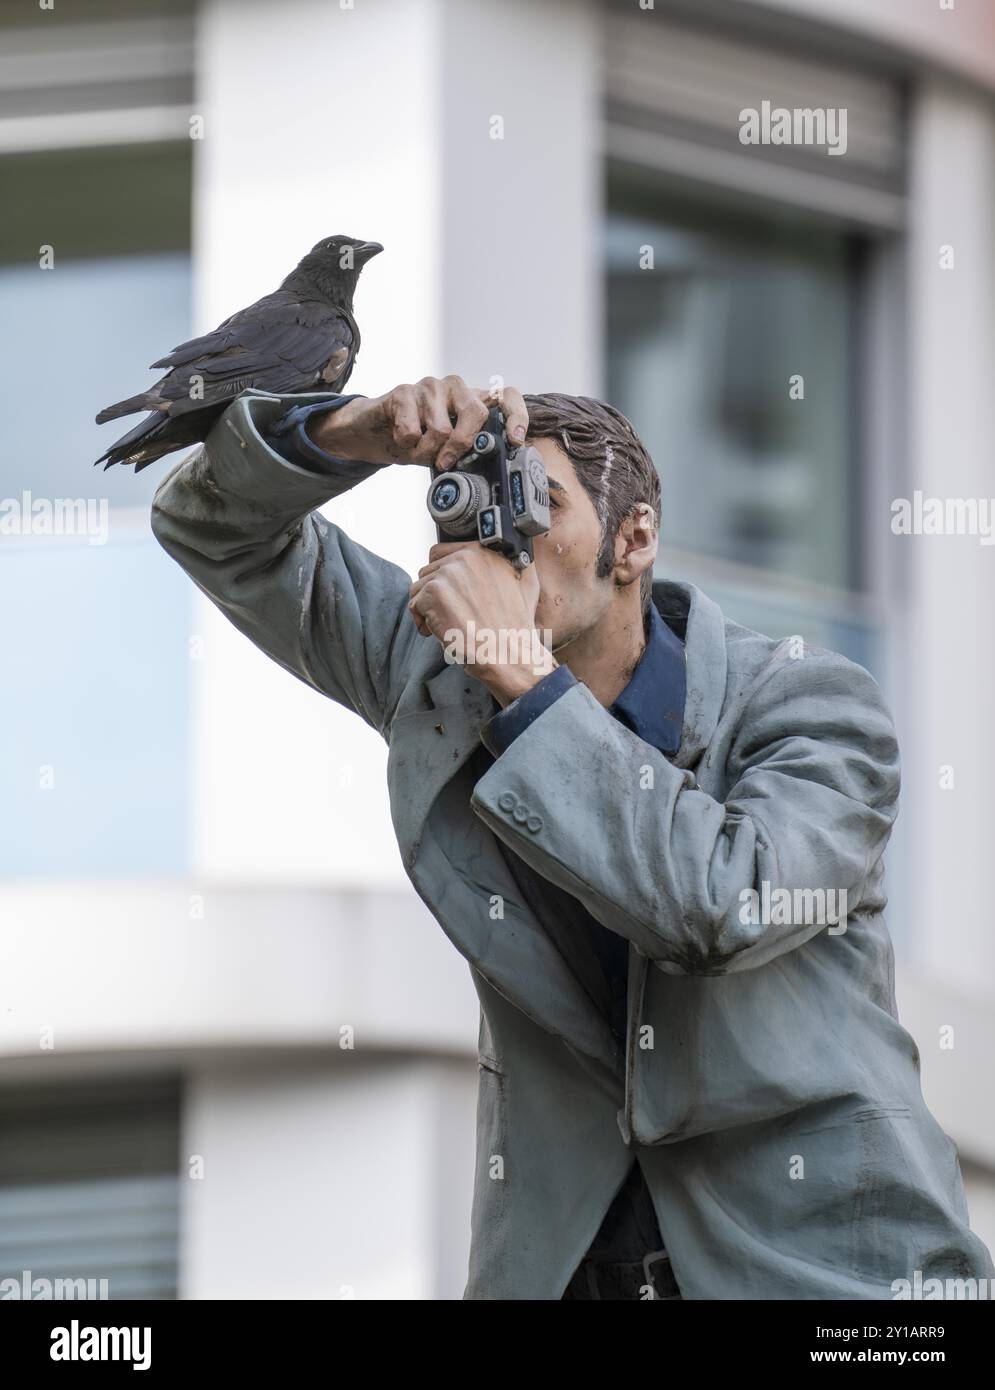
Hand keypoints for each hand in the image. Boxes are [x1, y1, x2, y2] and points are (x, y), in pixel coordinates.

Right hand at [307, 375, 528, 471]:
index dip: (516, 416)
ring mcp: (431, 386)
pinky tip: (401, 439)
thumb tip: (486, 467)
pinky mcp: (405, 391)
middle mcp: (456, 388)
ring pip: (441, 428)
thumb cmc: (417, 440)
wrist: (374, 431)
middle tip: (444, 463)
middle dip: (461, 445)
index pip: (507, 397)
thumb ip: (467, 453)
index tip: (515, 440)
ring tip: (416, 450)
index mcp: (473, 401)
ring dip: (426, 451)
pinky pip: (412, 429)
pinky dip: (406, 445)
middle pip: (475, 413)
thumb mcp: (446, 450)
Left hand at [408, 542, 555, 705]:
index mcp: (484, 551)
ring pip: (418, 587)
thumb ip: (515, 561)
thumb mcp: (527, 583)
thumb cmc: (516, 626)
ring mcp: (448, 574)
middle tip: (451, 614)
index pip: (441, 552)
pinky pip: (414, 605)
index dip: (443, 577)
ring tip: (447, 625)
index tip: (453, 595)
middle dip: (434, 593)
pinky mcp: (433, 593)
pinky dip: (423, 623)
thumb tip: (511, 552)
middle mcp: (465, 557)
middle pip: (428, 570)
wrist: (509, 653)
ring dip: (427, 608)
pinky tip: (441, 633)